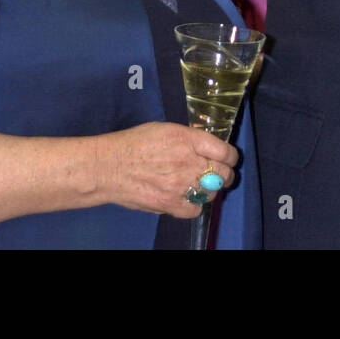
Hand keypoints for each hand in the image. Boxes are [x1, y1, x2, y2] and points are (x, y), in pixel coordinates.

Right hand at [95, 122, 239, 218]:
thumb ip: (190, 138)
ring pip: (212, 193)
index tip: (229, 159)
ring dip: (209, 190)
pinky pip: (195, 209)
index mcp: (188, 139)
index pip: (225, 151)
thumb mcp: (166, 129)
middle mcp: (188, 162)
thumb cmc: (134, 143)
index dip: (231, 157)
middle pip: (223, 174)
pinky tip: (187, 199)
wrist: (108, 166)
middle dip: (225, 175)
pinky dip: (195, 206)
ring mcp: (180, 185)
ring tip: (199, 186)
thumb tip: (207, 146)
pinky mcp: (169, 204)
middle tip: (218, 176)